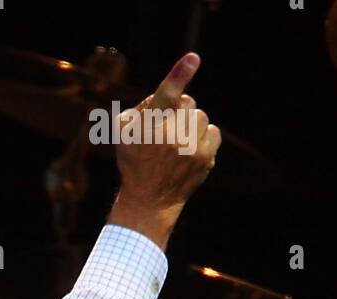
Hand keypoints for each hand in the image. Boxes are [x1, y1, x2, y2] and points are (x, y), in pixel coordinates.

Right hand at [108, 53, 220, 248]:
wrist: (149, 201)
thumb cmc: (134, 161)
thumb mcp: (122, 134)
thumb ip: (139, 109)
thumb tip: (164, 95)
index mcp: (147, 129)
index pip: (166, 96)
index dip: (179, 75)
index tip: (192, 58)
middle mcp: (170, 138)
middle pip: (188, 103)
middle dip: (179, 111)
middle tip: (166, 130)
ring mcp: (190, 150)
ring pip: (201, 117)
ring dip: (191, 124)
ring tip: (177, 143)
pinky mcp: (205, 159)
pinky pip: (213, 131)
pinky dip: (204, 137)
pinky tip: (190, 150)